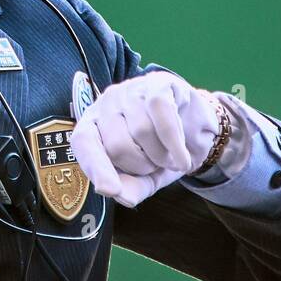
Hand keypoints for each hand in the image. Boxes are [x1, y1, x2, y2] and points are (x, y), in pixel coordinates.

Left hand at [68, 70, 221, 207]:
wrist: (195, 128)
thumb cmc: (160, 150)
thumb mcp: (145, 176)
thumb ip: (131, 187)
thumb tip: (122, 197)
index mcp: (94, 124)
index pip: (84, 142)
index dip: (95, 166)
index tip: (109, 189)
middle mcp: (107, 103)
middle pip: (117, 144)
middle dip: (142, 166)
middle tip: (155, 164)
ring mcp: (131, 90)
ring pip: (142, 131)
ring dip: (162, 156)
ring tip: (168, 156)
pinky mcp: (158, 83)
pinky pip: (162, 115)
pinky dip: (175, 143)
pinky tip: (181, 157)